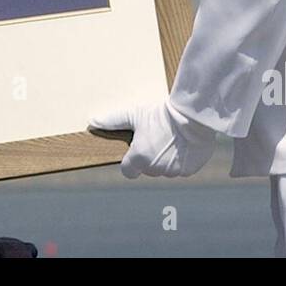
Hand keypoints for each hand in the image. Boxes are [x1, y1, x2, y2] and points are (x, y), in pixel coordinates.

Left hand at [89, 98, 214, 178]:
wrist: (193, 115)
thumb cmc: (161, 114)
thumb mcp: (135, 114)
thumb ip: (113, 120)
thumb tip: (92, 122)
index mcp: (139, 158)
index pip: (128, 170)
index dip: (131, 161)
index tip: (137, 149)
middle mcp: (155, 169)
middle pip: (148, 168)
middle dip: (150, 157)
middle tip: (157, 137)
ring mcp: (172, 171)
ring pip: (165, 169)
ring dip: (166, 159)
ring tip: (172, 138)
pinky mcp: (188, 170)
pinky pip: (182, 168)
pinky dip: (182, 160)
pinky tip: (184, 144)